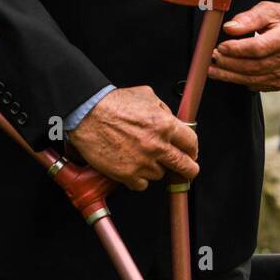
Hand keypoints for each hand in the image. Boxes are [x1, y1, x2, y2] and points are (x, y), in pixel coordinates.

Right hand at [67, 85, 197, 189]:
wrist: (87, 114)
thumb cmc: (113, 103)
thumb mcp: (147, 96)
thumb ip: (164, 111)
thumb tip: (174, 122)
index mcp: (165, 125)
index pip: (192, 144)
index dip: (193, 150)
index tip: (191, 153)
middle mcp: (157, 145)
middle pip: (185, 166)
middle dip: (189, 170)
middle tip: (187, 171)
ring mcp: (142, 162)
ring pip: (160, 175)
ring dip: (155, 168)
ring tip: (142, 156)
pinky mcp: (127, 175)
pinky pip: (142, 184)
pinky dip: (139, 178)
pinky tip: (132, 166)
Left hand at [210, 2, 279, 91]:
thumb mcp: (270, 10)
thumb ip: (249, 18)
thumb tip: (229, 28)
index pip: (258, 48)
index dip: (237, 49)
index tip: (221, 46)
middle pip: (254, 66)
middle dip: (229, 64)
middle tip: (213, 58)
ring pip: (253, 79)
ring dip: (230, 76)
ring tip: (214, 69)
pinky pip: (258, 86)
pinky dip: (242, 81)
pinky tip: (230, 74)